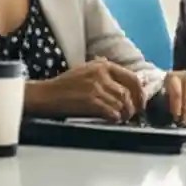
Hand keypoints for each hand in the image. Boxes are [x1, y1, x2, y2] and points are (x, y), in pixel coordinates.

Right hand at [25, 58, 144, 121]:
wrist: (44, 94)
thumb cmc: (64, 85)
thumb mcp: (87, 70)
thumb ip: (106, 73)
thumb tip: (128, 83)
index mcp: (103, 65)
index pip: (132, 78)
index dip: (140, 92)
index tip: (140, 102)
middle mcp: (101, 74)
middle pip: (128, 92)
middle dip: (133, 106)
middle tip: (132, 114)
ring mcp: (96, 87)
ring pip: (122, 103)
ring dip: (124, 113)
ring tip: (121, 118)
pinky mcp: (90, 100)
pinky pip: (111, 111)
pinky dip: (115, 117)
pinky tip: (113, 120)